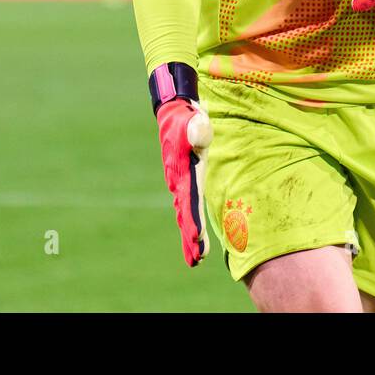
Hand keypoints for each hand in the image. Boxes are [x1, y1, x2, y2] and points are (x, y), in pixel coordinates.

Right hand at [150, 63, 212, 265]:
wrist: (174, 113)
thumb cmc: (188, 117)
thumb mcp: (194, 118)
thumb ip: (198, 128)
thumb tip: (200, 134)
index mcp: (183, 170)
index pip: (189, 198)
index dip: (193, 218)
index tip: (197, 238)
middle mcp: (178, 180)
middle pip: (185, 213)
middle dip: (190, 237)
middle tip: (197, 260)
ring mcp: (179, 182)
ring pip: (185, 214)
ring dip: (190, 236)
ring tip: (197, 260)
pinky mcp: (183, 182)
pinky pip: (187, 208)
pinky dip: (190, 225)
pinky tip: (195, 240)